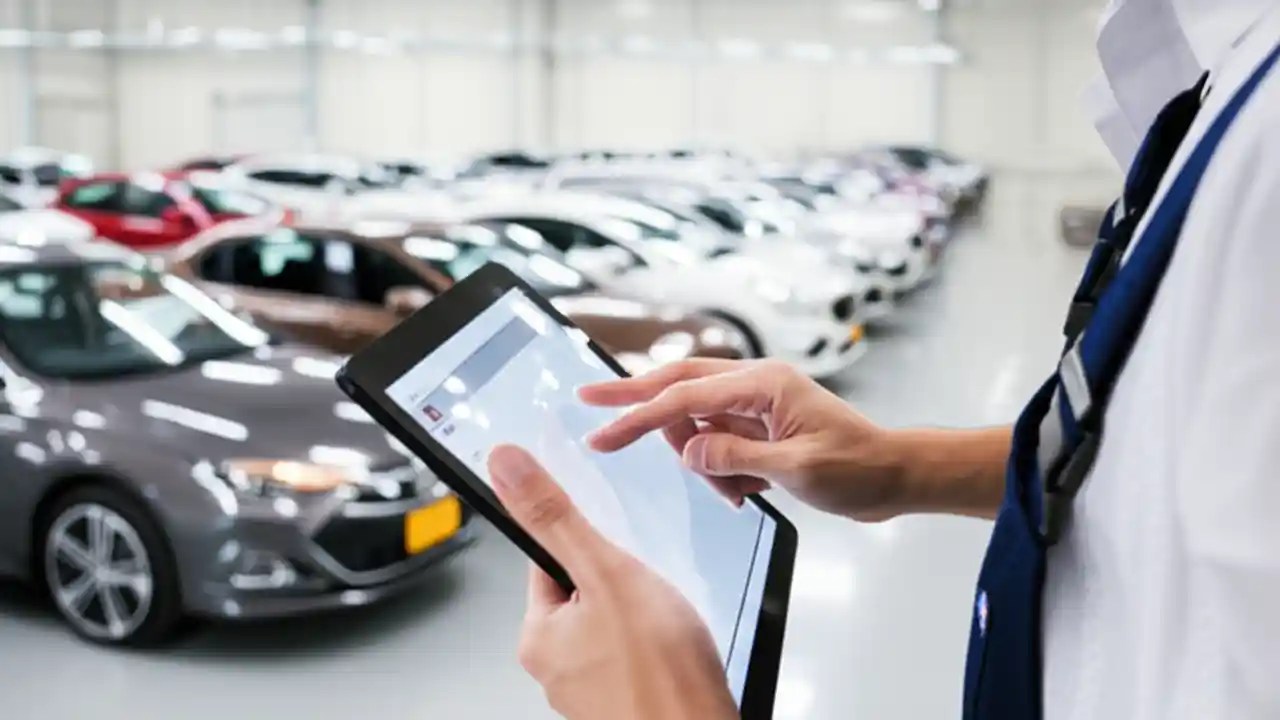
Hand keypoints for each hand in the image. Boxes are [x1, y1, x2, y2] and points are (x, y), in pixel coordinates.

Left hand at [488, 445, 737, 719]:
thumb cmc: (661, 674)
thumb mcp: (605, 573)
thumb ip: (555, 518)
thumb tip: (506, 466)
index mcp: (538, 636)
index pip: (548, 564)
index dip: (589, 549)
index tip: (614, 556)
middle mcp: (557, 669)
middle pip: (586, 595)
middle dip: (624, 588)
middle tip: (650, 599)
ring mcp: (592, 690)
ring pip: (616, 627)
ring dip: (645, 620)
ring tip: (667, 631)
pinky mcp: (625, 702)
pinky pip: (638, 657)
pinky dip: (659, 650)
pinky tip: (676, 654)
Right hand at [580, 358, 905, 520]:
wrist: (895, 476)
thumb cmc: (859, 467)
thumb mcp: (798, 468)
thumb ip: (737, 457)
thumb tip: (689, 451)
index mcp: (764, 383)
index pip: (685, 396)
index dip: (637, 413)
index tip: (601, 430)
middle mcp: (755, 385)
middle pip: (679, 386)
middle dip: (635, 398)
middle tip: (588, 404)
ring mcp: (756, 405)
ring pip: (696, 423)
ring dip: (699, 459)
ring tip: (735, 492)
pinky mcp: (759, 426)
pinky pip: (717, 444)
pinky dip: (719, 470)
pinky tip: (745, 491)